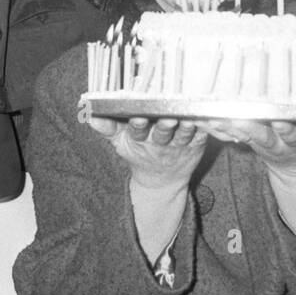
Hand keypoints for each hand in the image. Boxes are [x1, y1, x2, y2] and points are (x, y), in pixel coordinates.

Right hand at [87, 114, 207, 191]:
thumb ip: (108, 128)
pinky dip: (204, 131)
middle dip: (164, 126)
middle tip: (167, 118)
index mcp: (141, 139)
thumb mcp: (121, 142)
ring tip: (188, 120)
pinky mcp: (196, 145)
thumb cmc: (140, 152)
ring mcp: (180, 144)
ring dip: (186, 128)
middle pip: (162, 133)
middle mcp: (160, 142)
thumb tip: (89, 115)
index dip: (138, 125)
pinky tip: (206, 122)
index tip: (139, 117)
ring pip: (183, 135)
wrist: (162, 179)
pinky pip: (201, 137)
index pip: (138, 131)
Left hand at [202, 119, 295, 172]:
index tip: (279, 122)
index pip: (293, 134)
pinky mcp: (251, 143)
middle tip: (238, 120)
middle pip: (264, 136)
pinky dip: (221, 127)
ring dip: (231, 127)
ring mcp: (264, 144)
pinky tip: (207, 119)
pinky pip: (234, 135)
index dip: (285, 129)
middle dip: (250, 128)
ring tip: (217, 119)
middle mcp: (279, 143)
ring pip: (246, 136)